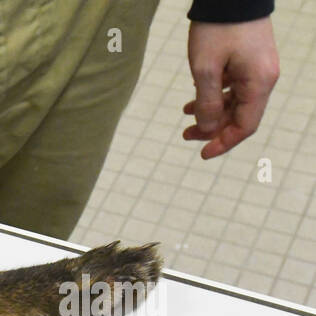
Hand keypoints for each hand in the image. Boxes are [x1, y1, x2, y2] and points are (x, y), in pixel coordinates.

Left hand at [183, 18, 279, 159]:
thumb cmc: (218, 29)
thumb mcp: (205, 70)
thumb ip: (207, 103)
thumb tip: (207, 129)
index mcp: (259, 83)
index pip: (245, 126)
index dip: (223, 143)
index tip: (202, 154)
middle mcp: (264, 78)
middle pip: (241, 116)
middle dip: (213, 129)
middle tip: (185, 135)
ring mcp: (258, 68)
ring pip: (236, 101)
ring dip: (211, 112)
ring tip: (186, 117)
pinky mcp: (250, 59)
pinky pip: (235, 86)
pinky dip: (215, 96)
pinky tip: (194, 99)